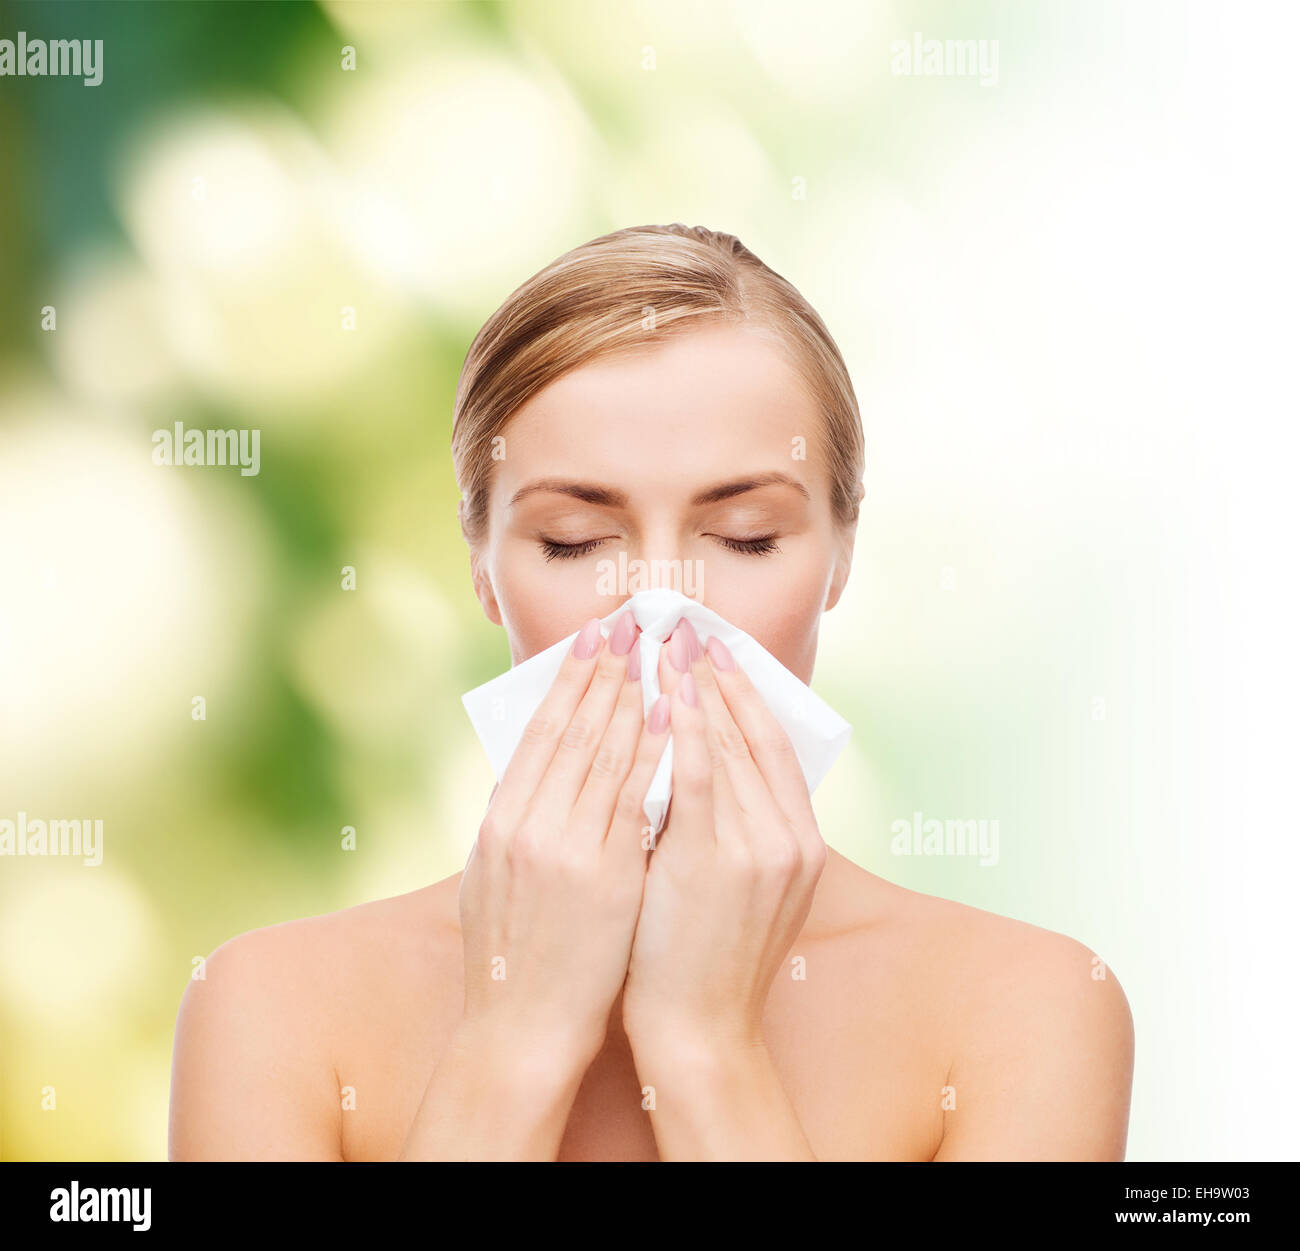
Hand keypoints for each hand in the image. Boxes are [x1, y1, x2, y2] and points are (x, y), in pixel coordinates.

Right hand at [458, 610, 669, 1070]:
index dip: (567, 681)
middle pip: (573, 731)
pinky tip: (673, 717)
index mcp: (498, 821)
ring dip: (633, 698)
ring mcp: (566, 850)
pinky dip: (655, 753)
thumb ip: (517, 819)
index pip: (539, 733)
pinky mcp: (605, 877)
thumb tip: (537, 768)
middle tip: (628, 626)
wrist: (519, 1029)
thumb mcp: (492, 876)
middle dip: (605, 673)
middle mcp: (527, 826)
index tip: (591, 640)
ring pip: (606, 755)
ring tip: (654, 654)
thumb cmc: (509, 955)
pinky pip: (636, 800)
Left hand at [622, 620, 827, 1058]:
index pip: (774, 747)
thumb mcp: (740, 889)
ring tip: (668, 642)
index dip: (746, 694)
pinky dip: (685, 726)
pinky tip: (665, 689)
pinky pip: (700, 774)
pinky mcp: (718, 859)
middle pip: (756, 734)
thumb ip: (734, 830)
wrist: (700, 1032)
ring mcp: (760, 848)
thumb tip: (701, 770)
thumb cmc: (704, 961)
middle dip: (721, 675)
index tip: (719, 652)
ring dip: (697, 686)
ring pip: (729, 745)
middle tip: (691, 626)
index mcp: (800, 843)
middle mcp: (790, 838)